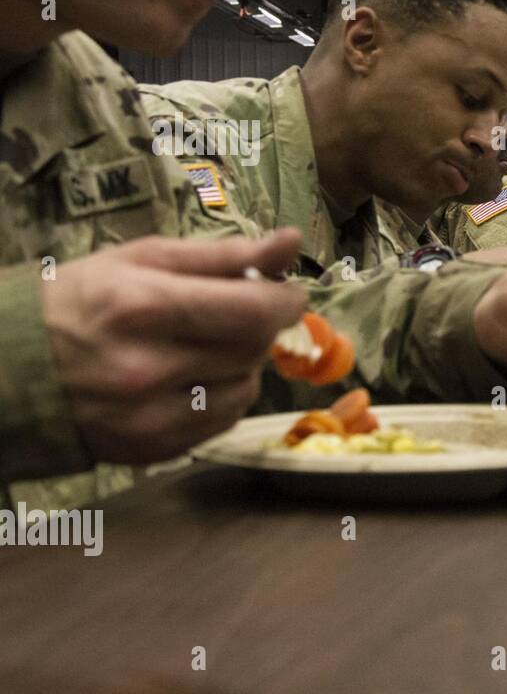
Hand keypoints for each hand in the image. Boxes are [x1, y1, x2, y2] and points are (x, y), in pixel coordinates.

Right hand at [41, 230, 306, 464]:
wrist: (7, 370)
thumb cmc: (77, 302)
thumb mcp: (141, 261)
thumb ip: (223, 256)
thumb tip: (290, 243)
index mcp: (142, 308)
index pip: (252, 312)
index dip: (284, 301)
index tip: (287, 293)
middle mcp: (147, 368)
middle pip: (253, 349)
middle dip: (259, 327)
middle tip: (237, 313)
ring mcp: (149, 417)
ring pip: (246, 388)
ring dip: (242, 363)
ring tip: (202, 347)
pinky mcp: (155, 449)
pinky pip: (223, 420)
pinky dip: (223, 396)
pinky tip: (190, 379)